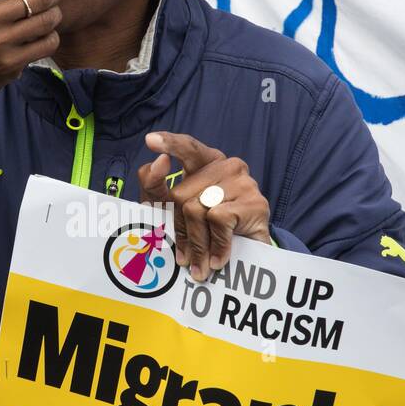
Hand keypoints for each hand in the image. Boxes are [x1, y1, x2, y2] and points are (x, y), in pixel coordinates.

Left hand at [137, 132, 271, 280]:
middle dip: (179, 231)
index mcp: (207, 162)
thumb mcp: (171, 210)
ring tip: (199, 265)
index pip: (188, 148)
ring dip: (196, 244)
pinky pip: (218, 219)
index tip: (150, 141)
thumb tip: (159, 162)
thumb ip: (155, 186)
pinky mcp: (255, 202)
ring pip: (197, 209)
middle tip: (184, 257)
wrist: (246, 258)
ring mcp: (244, 182)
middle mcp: (227, 166)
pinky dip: (215, 245)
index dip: (170, 143)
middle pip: (180, 194)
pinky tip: (218, 259)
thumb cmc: (205, 231)